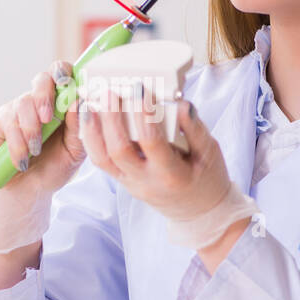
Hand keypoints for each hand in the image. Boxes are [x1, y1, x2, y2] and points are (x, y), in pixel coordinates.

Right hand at [0, 59, 86, 199]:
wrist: (29, 189)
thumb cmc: (55, 166)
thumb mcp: (75, 151)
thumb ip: (79, 127)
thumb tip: (79, 102)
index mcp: (63, 103)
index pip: (63, 74)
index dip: (63, 71)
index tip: (65, 82)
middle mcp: (40, 101)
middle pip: (41, 79)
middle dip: (45, 98)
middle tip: (48, 120)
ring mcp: (19, 108)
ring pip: (24, 102)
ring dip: (31, 129)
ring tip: (36, 151)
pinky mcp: (0, 121)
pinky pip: (8, 122)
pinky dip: (17, 143)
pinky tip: (22, 160)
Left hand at [78, 84, 230, 221]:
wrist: (198, 210)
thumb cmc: (206, 178)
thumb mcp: (210, 153)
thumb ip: (195, 128)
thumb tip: (182, 104)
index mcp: (171, 174)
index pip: (152, 143)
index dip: (145, 115)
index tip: (141, 90)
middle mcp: (146, 181)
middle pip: (119, 151)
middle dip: (111, 119)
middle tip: (109, 92)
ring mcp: (130, 183)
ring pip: (102, 159)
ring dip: (92, 130)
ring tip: (89, 104)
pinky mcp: (122, 180)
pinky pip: (101, 161)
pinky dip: (92, 138)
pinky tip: (89, 118)